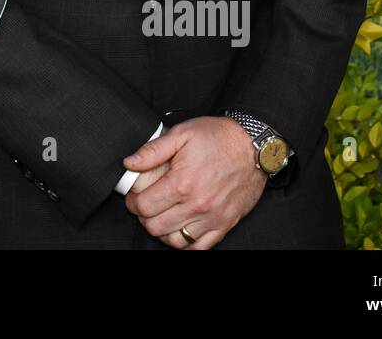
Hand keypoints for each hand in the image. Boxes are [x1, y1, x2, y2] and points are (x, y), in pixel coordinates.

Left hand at [122, 116, 266, 249]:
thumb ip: (152, 150)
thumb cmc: (218, 138)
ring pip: (175, 241)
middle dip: (144, 217)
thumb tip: (129, 163)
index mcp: (182, 183)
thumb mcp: (181, 134)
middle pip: (155, 227)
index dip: (133, 202)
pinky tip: (180, 229)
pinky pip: (199, 247)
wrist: (253, 146)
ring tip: (162, 216)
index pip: (144, 206)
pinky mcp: (225, 224)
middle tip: (146, 205)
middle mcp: (197, 205)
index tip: (133, 197)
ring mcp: (212, 218)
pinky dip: (186, 242)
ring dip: (163, 231)